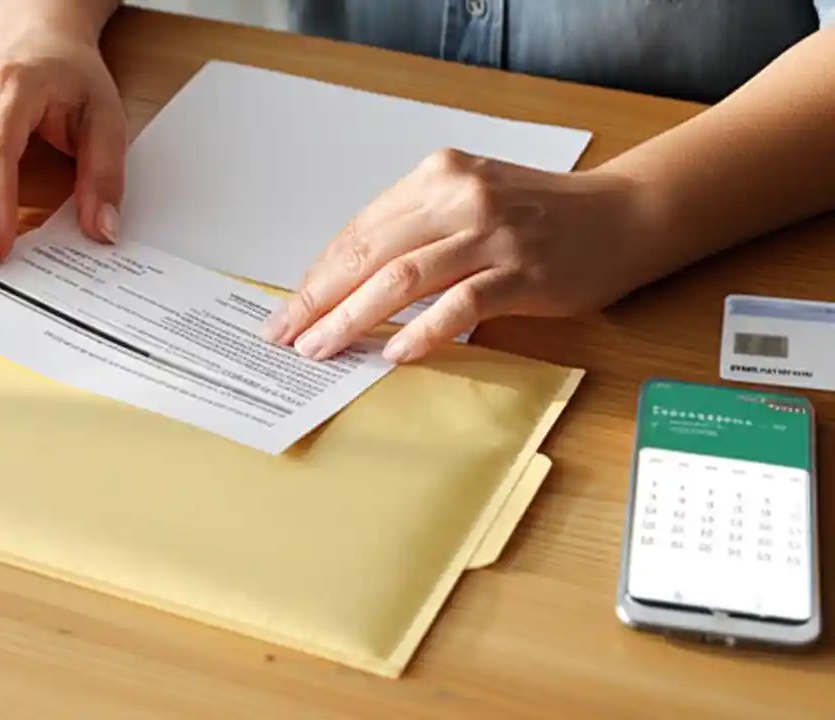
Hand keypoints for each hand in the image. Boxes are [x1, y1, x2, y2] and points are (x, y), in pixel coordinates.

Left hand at [260, 149, 652, 362]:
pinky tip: (394, 353)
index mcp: (436, 176)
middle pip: (369, 254)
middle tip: (285, 336)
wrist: (624, 214)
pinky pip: (459, 305)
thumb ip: (416, 231)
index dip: (318, 275)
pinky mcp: (520, 272)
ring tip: (322, 350)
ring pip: (401, 279)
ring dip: (352, 318)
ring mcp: (490, 234)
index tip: (288, 310)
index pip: (359, 231)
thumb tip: (350, 286)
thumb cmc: (540, 215)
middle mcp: (459, 197)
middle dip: (318, 300)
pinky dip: (422, 330)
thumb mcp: (470, 202)